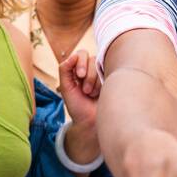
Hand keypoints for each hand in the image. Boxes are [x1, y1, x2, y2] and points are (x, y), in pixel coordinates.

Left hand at [57, 49, 103, 165]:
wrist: (91, 122)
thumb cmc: (77, 106)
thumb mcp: (66, 88)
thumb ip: (64, 70)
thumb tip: (73, 55)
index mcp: (78, 69)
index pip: (81, 54)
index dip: (80, 62)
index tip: (79, 77)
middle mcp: (91, 70)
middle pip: (91, 58)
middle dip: (88, 74)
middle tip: (85, 90)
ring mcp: (103, 74)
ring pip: (101, 66)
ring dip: (94, 81)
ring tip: (91, 94)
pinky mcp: (112, 80)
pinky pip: (110, 73)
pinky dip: (102, 84)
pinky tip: (100, 94)